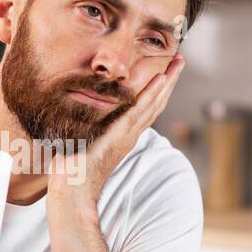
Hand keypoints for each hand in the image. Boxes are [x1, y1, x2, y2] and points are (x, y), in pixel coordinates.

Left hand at [48, 54, 184, 208]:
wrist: (71, 192)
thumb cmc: (72, 171)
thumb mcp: (82, 142)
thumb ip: (85, 129)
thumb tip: (77, 114)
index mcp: (123, 136)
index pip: (146, 109)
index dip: (158, 89)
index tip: (166, 71)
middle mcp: (130, 135)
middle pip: (156, 103)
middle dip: (169, 81)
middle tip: (180, 60)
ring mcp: (127, 136)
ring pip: (153, 104)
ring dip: (167, 82)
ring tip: (178, 63)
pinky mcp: (119, 136)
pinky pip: (138, 111)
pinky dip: (151, 94)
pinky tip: (160, 80)